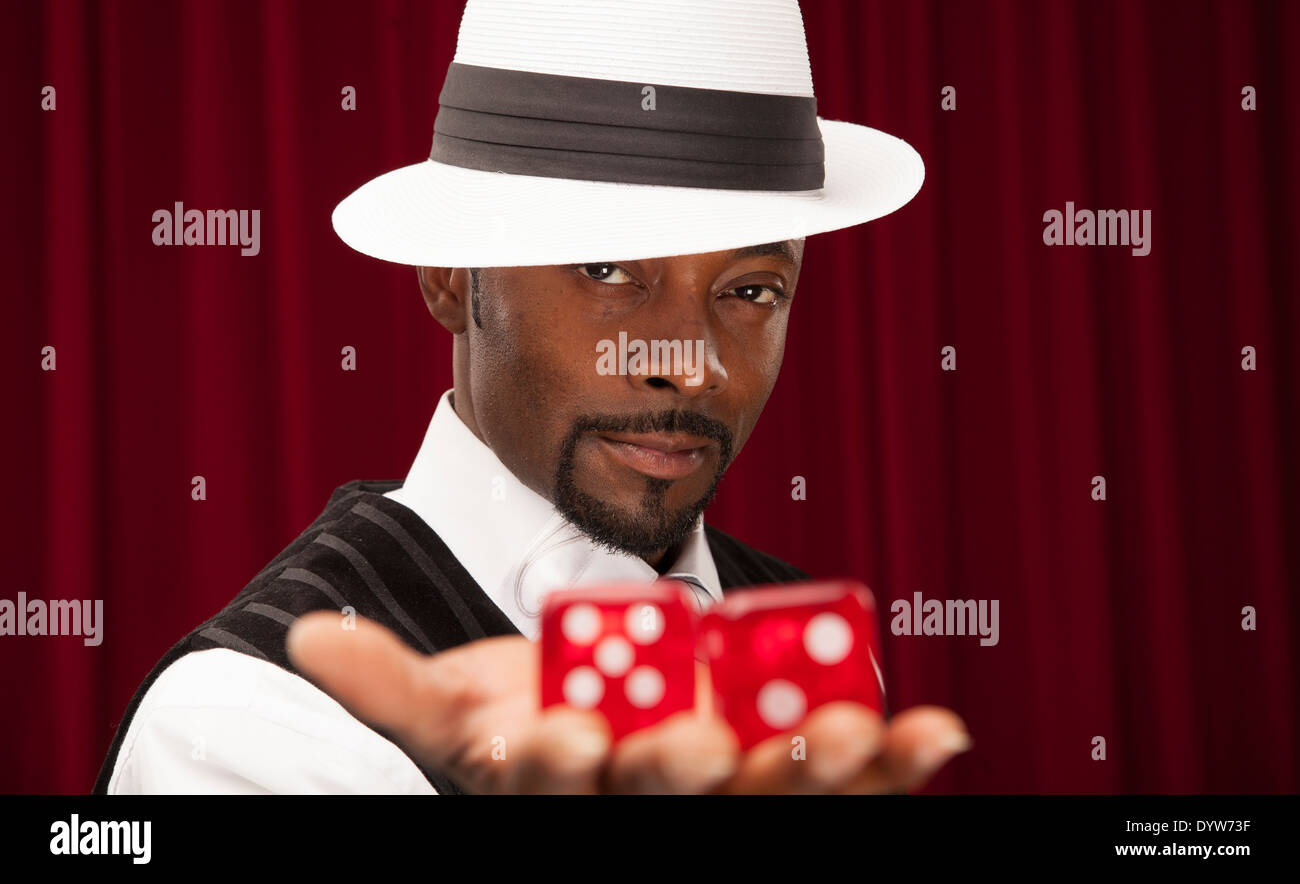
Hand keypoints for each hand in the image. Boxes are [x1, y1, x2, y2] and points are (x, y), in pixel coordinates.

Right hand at [286, 611, 970, 793]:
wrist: (607, 725)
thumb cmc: (526, 716)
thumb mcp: (452, 704)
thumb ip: (390, 680)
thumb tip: (307, 639)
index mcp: (557, 781)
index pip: (547, 781)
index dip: (550, 762)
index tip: (551, 736)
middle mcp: (643, 801)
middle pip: (660, 794)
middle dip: (675, 773)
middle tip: (695, 744)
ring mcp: (725, 794)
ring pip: (766, 793)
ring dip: (809, 769)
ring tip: (845, 734)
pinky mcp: (788, 772)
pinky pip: (848, 779)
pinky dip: (894, 761)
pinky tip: (936, 730)